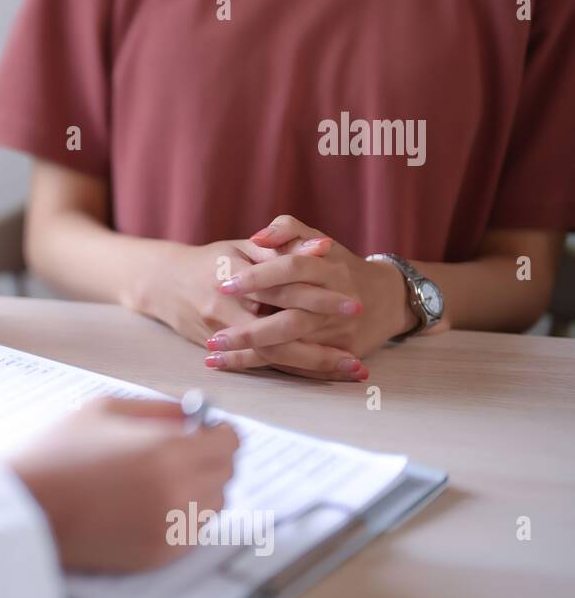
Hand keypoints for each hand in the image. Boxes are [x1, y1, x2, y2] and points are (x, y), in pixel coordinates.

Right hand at [11, 397, 238, 572]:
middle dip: (209, 458)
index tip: (205, 431)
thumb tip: (194, 414)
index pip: (230, 443)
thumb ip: (157, 408)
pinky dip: (180, 517)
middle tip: (178, 453)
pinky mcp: (160, 554)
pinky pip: (193, 532)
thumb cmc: (58, 454)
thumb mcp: (104, 410)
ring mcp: (171, 528)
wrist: (26, 509)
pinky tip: (145, 504)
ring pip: (213, 504)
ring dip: (197, 489)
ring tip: (155, 480)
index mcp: (167, 451)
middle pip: (226, 474)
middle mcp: (178, 492)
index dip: (218, 432)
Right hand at [143, 238, 342, 373]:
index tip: (355, 304)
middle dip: (321, 347)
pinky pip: (257, 365)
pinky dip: (291, 372)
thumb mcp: (243, 247)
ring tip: (351, 371)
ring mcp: (218, 333)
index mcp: (233, 276)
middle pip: (278, 334)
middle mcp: (223, 308)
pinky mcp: (216, 350)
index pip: (283, 289)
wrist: (162, 283)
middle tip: (358, 354)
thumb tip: (323, 246)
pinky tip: (322, 376)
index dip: (320, 298)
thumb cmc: (210, 261)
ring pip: (269, 356)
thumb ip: (282, 245)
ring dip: (312, 366)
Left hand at [207, 215, 415, 377]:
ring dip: (250, 355)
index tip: (226, 284)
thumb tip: (259, 237)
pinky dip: (264, 366)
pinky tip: (229, 366)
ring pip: (289, 349)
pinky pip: (295, 366)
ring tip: (213, 356)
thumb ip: (288, 230)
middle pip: (290, 321)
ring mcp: (336, 333)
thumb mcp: (318, 240)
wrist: (384, 299)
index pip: (291, 270)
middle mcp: (335, 304)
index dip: (259, 276)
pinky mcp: (336, 355)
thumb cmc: (338, 265)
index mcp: (329, 269)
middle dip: (251, 332)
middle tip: (215, 337)